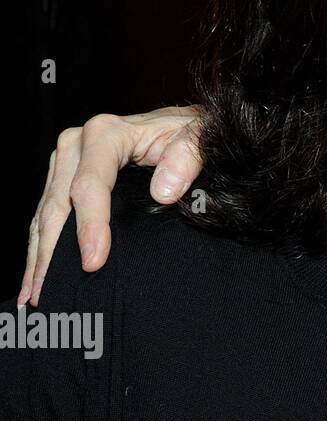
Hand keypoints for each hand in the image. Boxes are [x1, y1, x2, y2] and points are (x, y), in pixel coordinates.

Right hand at [20, 106, 201, 306]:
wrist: (183, 125)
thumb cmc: (191, 132)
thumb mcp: (198, 137)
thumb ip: (187, 158)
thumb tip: (164, 192)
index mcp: (106, 133)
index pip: (90, 186)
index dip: (90, 226)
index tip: (94, 261)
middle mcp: (77, 144)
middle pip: (58, 204)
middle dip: (52, 252)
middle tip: (49, 294)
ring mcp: (67, 161)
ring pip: (46, 213)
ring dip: (38, 257)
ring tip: (35, 296)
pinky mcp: (64, 176)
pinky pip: (47, 214)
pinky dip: (42, 246)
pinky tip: (37, 276)